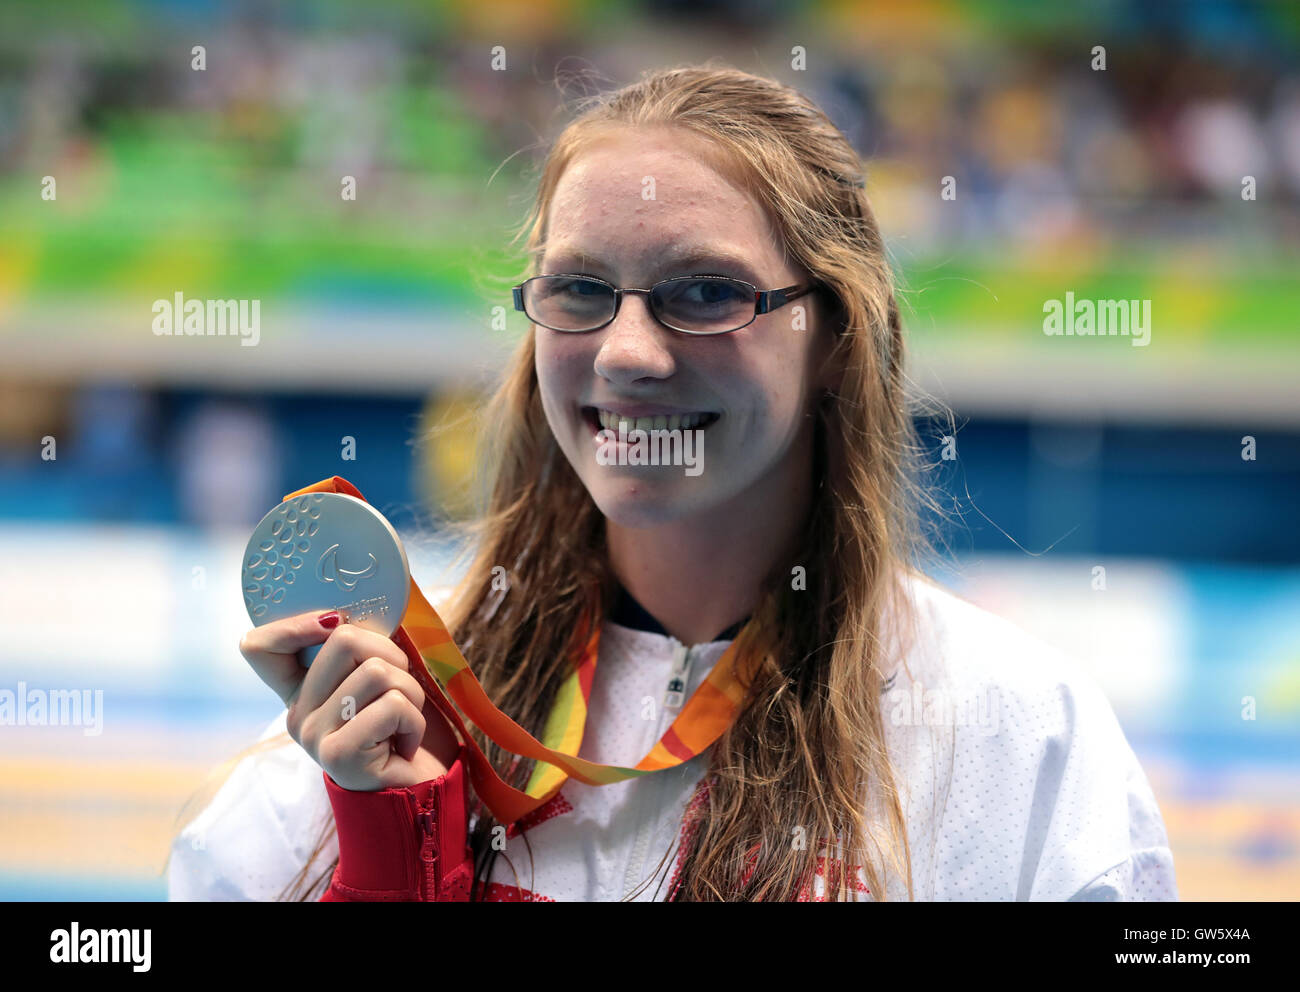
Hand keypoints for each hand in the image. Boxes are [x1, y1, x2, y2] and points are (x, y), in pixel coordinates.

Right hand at [238, 611, 459, 789]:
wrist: (420, 794)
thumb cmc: (403, 731)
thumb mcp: (378, 683)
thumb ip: (362, 652)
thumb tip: (359, 610)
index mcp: (300, 691)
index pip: (258, 646)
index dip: (296, 623)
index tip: (337, 622)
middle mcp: (296, 713)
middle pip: (343, 639)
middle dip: (393, 655)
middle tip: (398, 690)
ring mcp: (312, 735)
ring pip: (376, 671)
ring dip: (411, 691)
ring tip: (405, 720)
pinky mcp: (337, 754)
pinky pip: (391, 706)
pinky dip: (415, 721)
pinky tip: (404, 745)